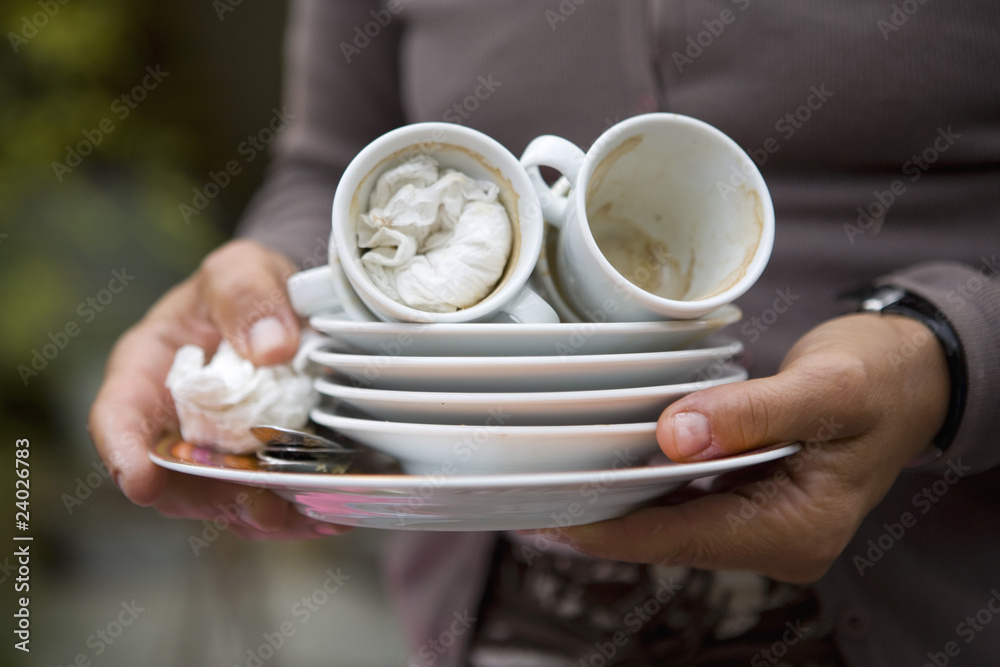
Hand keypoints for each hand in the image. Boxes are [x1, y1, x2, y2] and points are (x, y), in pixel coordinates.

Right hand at [88, 239, 349, 539]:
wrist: (288, 306)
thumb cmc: (247, 286)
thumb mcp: (242, 269)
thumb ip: (247, 295)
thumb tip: (270, 348)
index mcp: (147, 372)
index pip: (119, 416)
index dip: (123, 453)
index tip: (140, 482)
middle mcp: (172, 423)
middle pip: (174, 478)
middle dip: (214, 498)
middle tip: (262, 504)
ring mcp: (214, 450)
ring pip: (224, 499)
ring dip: (262, 514)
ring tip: (305, 515)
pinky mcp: (255, 466)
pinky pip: (265, 499)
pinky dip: (293, 511)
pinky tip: (328, 512)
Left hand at [556, 313, 949, 582]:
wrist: (913, 376)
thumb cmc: (881, 380)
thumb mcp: (826, 387)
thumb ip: (752, 413)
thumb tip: (677, 434)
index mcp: (799, 530)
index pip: (684, 540)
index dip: (614, 533)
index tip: (554, 520)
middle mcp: (779, 541)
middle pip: (671, 539)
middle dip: (605, 521)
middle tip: (534, 496)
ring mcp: (766, 526)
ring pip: (674, 523)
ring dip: (621, 504)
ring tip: (557, 483)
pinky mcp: (755, 503)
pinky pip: (689, 503)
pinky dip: (649, 486)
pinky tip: (610, 467)